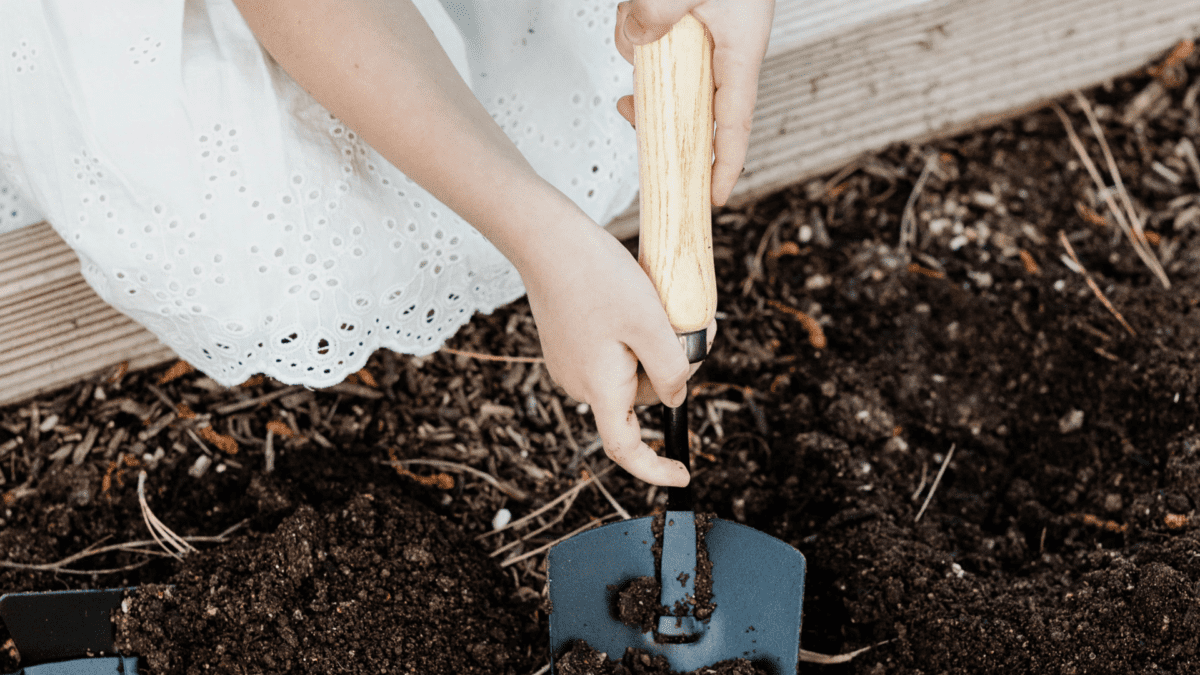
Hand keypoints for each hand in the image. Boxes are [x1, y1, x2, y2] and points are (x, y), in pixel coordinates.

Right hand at [518, 212, 713, 486]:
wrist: (546, 240)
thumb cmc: (597, 277)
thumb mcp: (650, 322)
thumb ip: (671, 369)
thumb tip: (676, 398)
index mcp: (601, 388)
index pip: (626, 450)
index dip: (656, 469)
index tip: (683, 474)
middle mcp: (581, 383)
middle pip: (641, 398)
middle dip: (672, 370)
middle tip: (693, 327)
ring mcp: (572, 363)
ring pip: (630, 372)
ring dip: (655, 348)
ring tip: (665, 305)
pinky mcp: (570, 342)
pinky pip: (614, 353)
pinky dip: (636, 337)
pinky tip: (638, 300)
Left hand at [614, 0, 774, 206]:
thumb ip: (656, 17)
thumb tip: (634, 40)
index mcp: (739, 55)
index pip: (734, 126)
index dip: (724, 166)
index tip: (712, 199)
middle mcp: (726, 53)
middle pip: (690, 104)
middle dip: (656, 107)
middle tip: (629, 110)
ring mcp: (706, 37)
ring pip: (664, 67)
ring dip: (640, 47)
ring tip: (636, 14)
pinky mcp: (689, 22)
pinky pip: (657, 39)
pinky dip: (639, 25)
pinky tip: (635, 3)